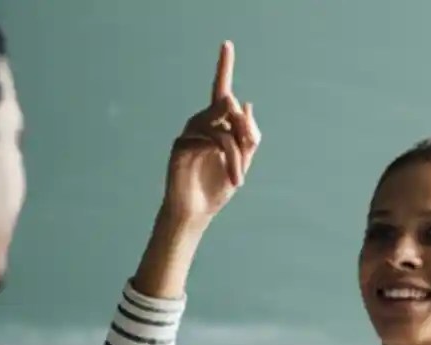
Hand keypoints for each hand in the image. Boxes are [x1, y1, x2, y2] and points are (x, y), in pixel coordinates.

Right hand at [161, 41, 261, 225]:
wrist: (196, 214)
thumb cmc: (217, 188)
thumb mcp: (243, 161)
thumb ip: (248, 134)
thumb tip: (247, 104)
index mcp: (216, 125)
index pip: (220, 91)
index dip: (223, 67)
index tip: (227, 44)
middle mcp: (201, 124)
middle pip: (229, 109)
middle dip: (245, 132)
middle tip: (249, 154)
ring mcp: (189, 134)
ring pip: (222, 128)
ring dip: (236, 153)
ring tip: (239, 178)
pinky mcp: (180, 146)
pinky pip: (211, 140)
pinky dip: (228, 159)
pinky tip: (231, 177)